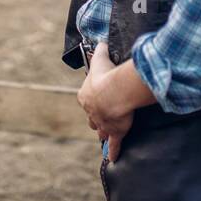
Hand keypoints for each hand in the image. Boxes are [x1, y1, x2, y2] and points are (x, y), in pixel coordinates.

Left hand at [77, 41, 134, 161]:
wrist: (113, 92)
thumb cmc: (106, 74)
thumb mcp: (100, 58)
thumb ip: (100, 49)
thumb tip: (102, 41)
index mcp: (85, 95)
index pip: (86, 99)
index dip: (92, 99)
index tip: (97, 98)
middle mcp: (91, 112)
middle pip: (92, 118)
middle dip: (96, 118)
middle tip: (101, 119)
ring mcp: (102, 124)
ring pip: (101, 131)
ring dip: (103, 133)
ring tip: (104, 137)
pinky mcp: (115, 132)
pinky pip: (114, 145)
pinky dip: (114, 151)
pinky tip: (114, 159)